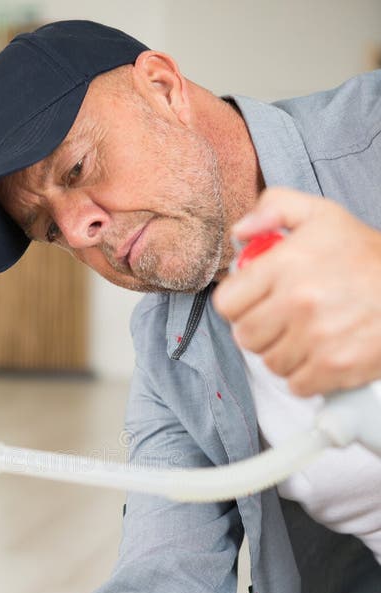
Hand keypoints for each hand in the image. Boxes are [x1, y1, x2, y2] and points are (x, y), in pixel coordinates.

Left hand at [213, 187, 380, 395]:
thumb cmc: (364, 254)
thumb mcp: (321, 215)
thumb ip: (274, 208)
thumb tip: (239, 232)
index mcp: (285, 264)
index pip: (227, 302)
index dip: (238, 303)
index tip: (255, 302)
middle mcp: (297, 302)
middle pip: (245, 337)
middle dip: (258, 330)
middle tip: (279, 321)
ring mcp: (316, 337)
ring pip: (270, 363)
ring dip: (282, 354)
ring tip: (304, 336)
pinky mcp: (334, 366)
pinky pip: (296, 385)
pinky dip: (305, 376)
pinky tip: (319, 355)